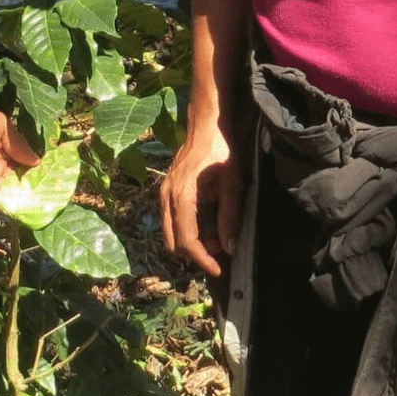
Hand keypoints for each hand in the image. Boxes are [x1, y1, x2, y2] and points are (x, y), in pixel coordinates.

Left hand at [0, 107, 40, 211]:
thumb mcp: (1, 127)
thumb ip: (19, 144)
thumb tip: (37, 162)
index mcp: (6, 148)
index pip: (25, 162)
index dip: (37, 170)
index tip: (52, 177)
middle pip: (19, 179)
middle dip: (32, 186)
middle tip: (48, 194)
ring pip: (9, 190)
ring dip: (21, 196)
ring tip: (37, 201)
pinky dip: (5, 203)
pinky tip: (19, 205)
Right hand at [159, 123, 240, 277]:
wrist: (207, 126)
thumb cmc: (221, 152)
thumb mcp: (232, 185)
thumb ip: (229, 218)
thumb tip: (229, 248)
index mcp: (181, 197)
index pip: (187, 241)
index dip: (203, 259)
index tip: (219, 269)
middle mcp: (166, 198)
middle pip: (173, 242)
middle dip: (196, 253)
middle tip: (221, 250)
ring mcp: (164, 194)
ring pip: (171, 233)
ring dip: (193, 242)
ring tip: (219, 235)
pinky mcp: (167, 191)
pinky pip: (173, 221)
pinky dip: (189, 229)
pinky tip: (210, 223)